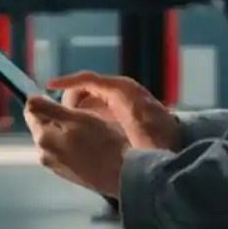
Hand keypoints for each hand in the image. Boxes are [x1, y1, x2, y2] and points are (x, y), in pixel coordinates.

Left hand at [23, 95, 129, 197]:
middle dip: (57, 118)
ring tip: (87, 131)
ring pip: (54, 138)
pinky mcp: (65, 173)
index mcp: (43, 138)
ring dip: (65, 131)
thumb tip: (28, 100)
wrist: (122, 174)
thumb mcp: (77, 118)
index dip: (47, 102)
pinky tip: (88, 145)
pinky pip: (62, 151)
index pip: (31, 112)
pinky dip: (71, 144)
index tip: (68, 104)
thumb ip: (49, 109)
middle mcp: (42, 154)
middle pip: (42, 126)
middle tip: (82, 117)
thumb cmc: (102, 141)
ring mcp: (54, 166)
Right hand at [48, 71, 181, 151]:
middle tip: (63, 121)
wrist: (179, 149)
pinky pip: (101, 109)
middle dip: (72, 102)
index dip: (66, 83)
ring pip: (92, 100)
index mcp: (121, 90)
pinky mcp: (126, 113)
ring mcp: (125, 102)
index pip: (87, 79)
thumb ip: (99, 113)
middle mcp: (122, 91)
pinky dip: (90, 116)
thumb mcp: (126, 129)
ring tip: (71, 128)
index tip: (48, 88)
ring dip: (80, 111)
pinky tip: (85, 132)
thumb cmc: (154, 138)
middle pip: (87, 89)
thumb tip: (79, 110)